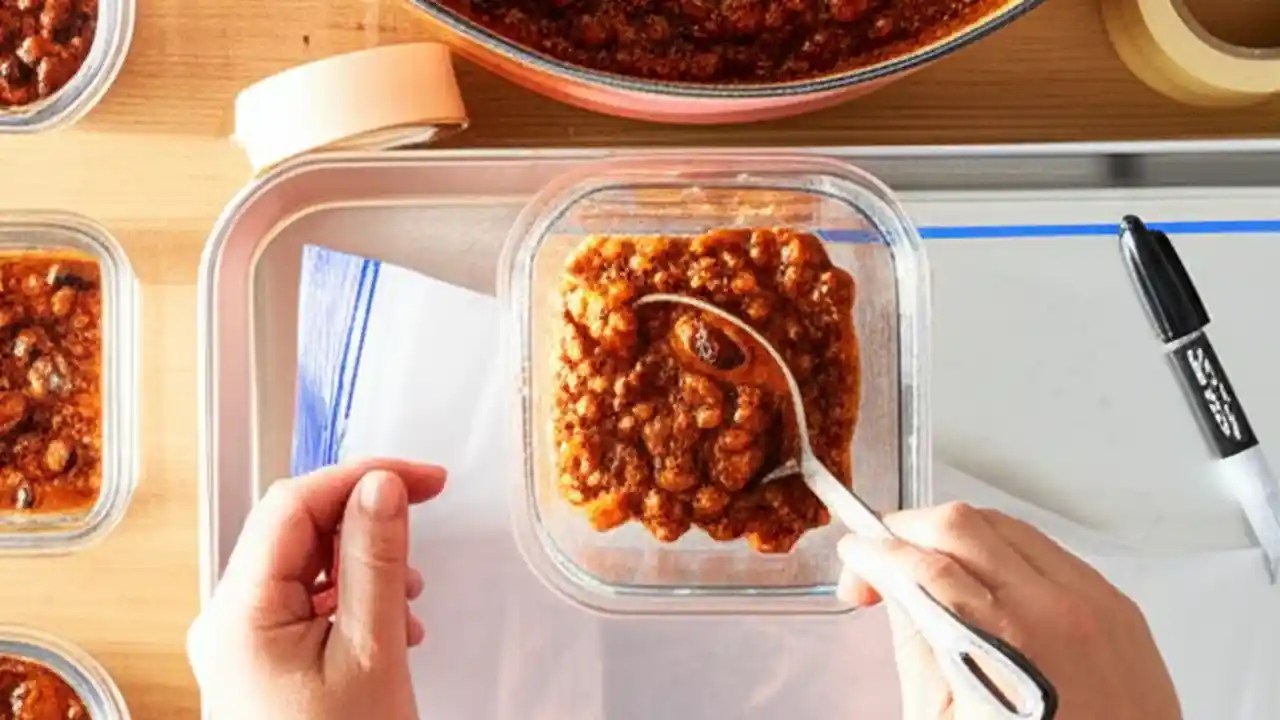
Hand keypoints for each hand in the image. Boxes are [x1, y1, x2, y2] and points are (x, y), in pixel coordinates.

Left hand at [187, 459, 446, 719]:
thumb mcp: (372, 652)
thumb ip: (375, 561)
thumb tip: (380, 486)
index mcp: (239, 613)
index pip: (294, 504)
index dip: (361, 476)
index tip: (423, 479)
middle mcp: (226, 621)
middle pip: (294, 532)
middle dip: (364, 519)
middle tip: (424, 512)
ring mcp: (240, 644)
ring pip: (302, 567)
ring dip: (362, 562)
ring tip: (410, 596)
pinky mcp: (259, 664)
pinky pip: (303, 604)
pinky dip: (350, 598)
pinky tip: (391, 624)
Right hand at [837, 503, 1179, 719]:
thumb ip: (918, 649)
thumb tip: (895, 591)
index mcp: (1000, 642)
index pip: (920, 563)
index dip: (874, 551)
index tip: (856, 556)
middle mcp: (1051, 608)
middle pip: (960, 525)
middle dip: (907, 529)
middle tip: (884, 559)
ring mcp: (1091, 600)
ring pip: (1005, 524)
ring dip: (956, 535)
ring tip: (932, 568)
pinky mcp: (1118, 604)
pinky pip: (1049, 548)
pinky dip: (1006, 551)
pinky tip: (989, 582)